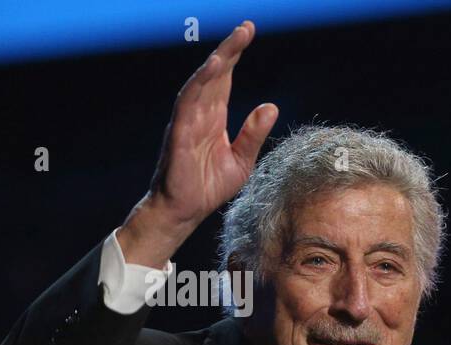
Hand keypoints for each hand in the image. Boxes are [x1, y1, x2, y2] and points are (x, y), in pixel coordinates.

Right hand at [117, 21, 277, 267]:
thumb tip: (271, 106)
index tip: (248, 33)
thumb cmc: (209, 186)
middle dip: (230, 50)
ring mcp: (187, 121)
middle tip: (247, 27)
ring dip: (217, 62)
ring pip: (201, 83)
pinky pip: (188, 103)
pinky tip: (215, 69)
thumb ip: (254, 134)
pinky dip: (201, 84)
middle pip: (215, 74)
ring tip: (234, 43)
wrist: (185, 211)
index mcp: (214, 117)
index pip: (225, 79)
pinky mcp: (179, 133)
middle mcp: (199, 113)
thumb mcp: (242, 161)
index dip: (235, 56)